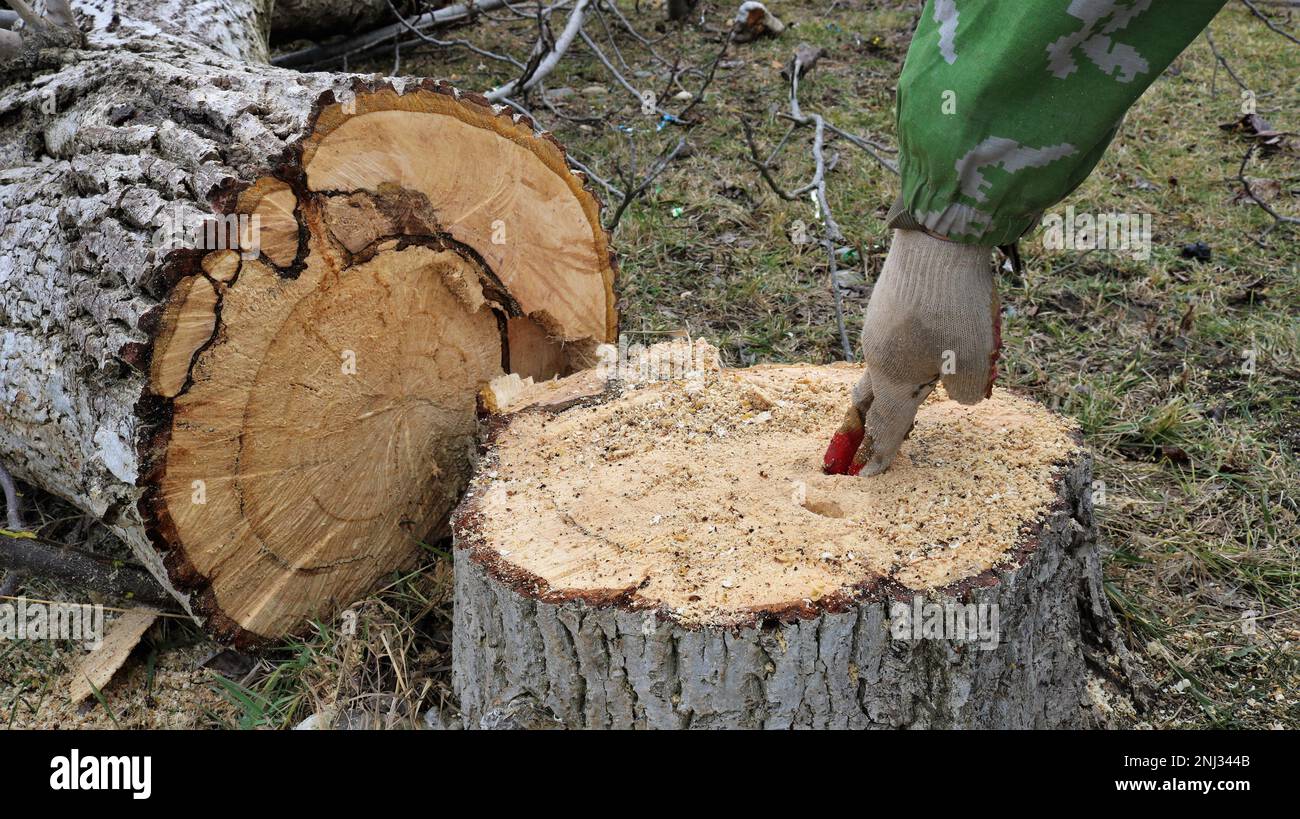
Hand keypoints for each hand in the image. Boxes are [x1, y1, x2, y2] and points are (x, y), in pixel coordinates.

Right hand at [823, 229, 1000, 475]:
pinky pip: (888, 342)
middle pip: (869, 398)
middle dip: (864, 426)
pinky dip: (898, 357)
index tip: (866, 477)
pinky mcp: (885, 302)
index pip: (887, 426)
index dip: (881, 455)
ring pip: (881, 366)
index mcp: (893, 375)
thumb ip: (968, 393)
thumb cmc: (955, 304)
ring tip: (894, 400)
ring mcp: (877, 325)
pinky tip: (919, 348)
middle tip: (855, 448)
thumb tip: (959, 397)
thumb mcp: (974, 360)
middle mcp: (876, 353)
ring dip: (887, 387)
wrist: (937, 235)